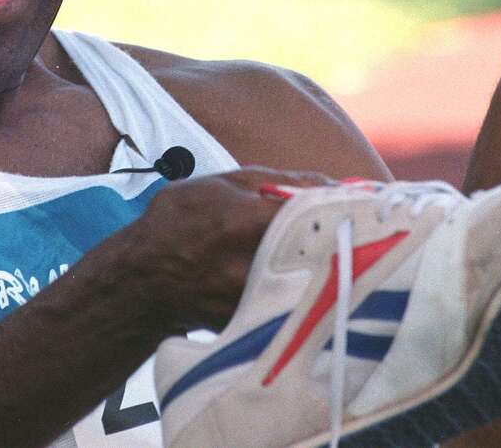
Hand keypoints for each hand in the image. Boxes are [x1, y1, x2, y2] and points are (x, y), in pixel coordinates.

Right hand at [123, 169, 335, 333]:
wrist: (141, 281)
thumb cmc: (177, 223)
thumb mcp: (219, 184)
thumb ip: (276, 180)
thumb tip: (332, 183)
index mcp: (243, 222)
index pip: (313, 211)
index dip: (341, 204)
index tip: (358, 201)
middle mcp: (251, 263)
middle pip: (321, 248)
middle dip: (341, 235)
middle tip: (354, 224)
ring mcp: (253, 297)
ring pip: (313, 275)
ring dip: (327, 258)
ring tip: (327, 245)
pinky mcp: (256, 319)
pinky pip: (295, 295)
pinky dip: (305, 280)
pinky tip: (299, 269)